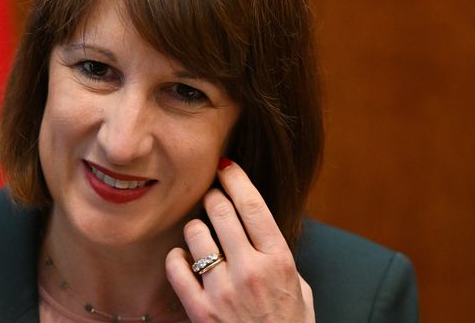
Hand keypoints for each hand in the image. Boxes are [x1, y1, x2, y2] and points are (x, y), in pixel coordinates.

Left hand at [165, 161, 314, 321]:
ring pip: (195, 233)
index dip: (236, 178)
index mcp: (279, 261)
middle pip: (220, 211)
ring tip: (201, 235)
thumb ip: (278, 254)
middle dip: (212, 197)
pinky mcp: (200, 310)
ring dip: (195, 228)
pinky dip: (177, 257)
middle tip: (211, 197)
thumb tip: (257, 223)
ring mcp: (223, 290)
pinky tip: (184, 259)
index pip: (253, 205)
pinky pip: (176, 265)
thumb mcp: (298, 287)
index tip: (226, 165)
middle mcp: (251, 271)